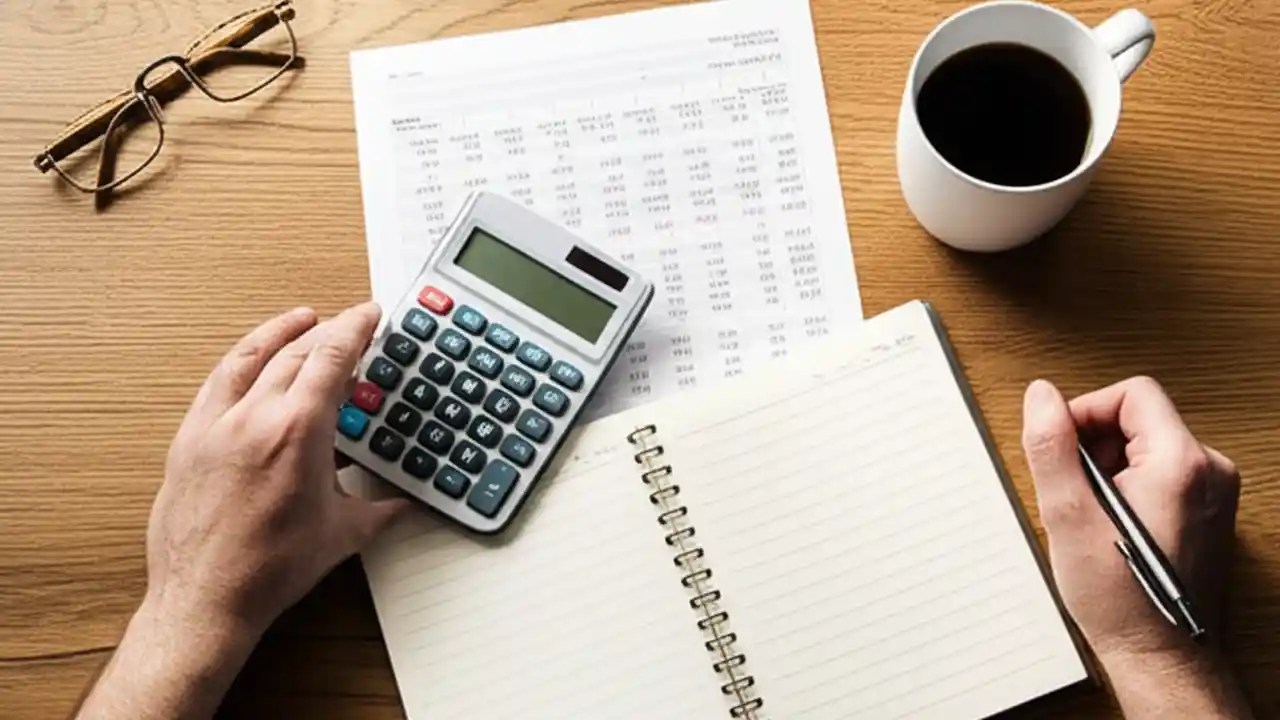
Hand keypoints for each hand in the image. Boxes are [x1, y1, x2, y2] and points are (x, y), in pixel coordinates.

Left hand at [77, 304, 409, 719]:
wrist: (206, 598)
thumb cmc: (270, 570)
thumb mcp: (342, 535)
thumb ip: (380, 509)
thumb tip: (404, 503)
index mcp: (298, 433)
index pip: (331, 359)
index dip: (353, 329)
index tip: (368, 314)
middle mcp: (254, 418)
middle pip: (295, 352)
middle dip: (327, 331)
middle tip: (347, 324)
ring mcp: (216, 425)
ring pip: (250, 358)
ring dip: (279, 333)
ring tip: (301, 321)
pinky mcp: (189, 440)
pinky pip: (217, 383)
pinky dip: (240, 362)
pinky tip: (250, 360)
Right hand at [1022, 377, 1249, 717]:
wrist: (1159, 654)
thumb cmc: (1119, 597)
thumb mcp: (1066, 514)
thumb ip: (1051, 445)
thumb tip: (1042, 395)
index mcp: (1180, 463)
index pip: (1131, 393)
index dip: (1086, 412)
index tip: (1063, 449)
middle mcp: (1210, 470)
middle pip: (1139, 418)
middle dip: (1096, 446)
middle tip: (1075, 493)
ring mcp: (1215, 491)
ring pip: (1147, 446)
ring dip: (1110, 469)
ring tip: (1094, 516)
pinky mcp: (1210, 510)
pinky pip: (1162, 472)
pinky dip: (1130, 488)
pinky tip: (1113, 527)